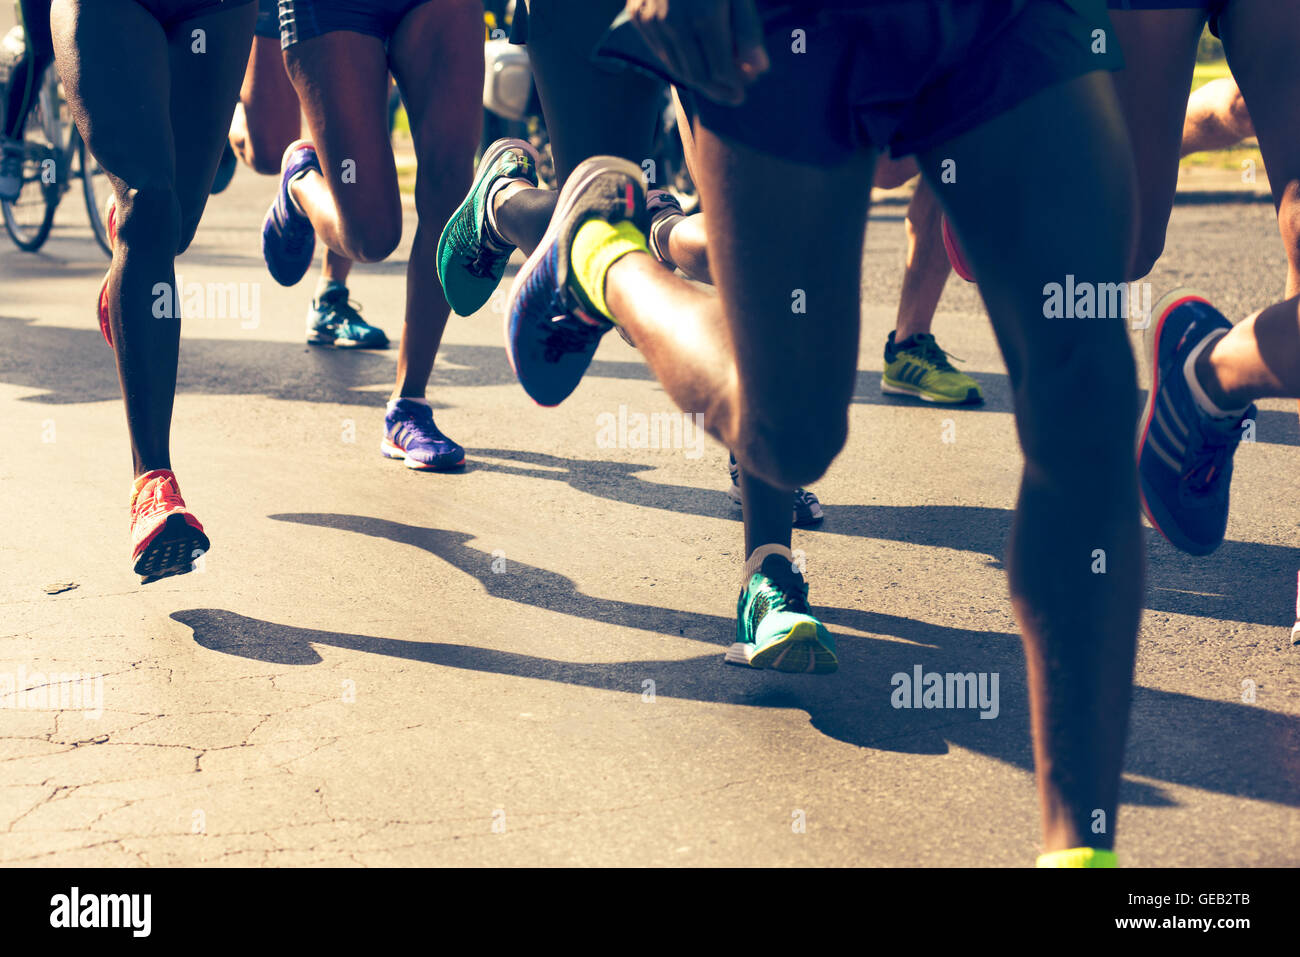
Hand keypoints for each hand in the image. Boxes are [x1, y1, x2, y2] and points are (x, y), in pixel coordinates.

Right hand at [625, 0, 769, 105]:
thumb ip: (747, 30)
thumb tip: (759, 71)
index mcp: (705, 17)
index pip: (720, 71)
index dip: (734, 86)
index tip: (745, 91)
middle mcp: (675, 24)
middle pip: (698, 76)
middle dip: (717, 89)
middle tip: (733, 94)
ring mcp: (651, 22)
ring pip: (676, 68)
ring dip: (698, 79)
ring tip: (716, 80)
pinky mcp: (636, 16)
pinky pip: (660, 51)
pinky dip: (677, 61)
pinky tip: (693, 59)